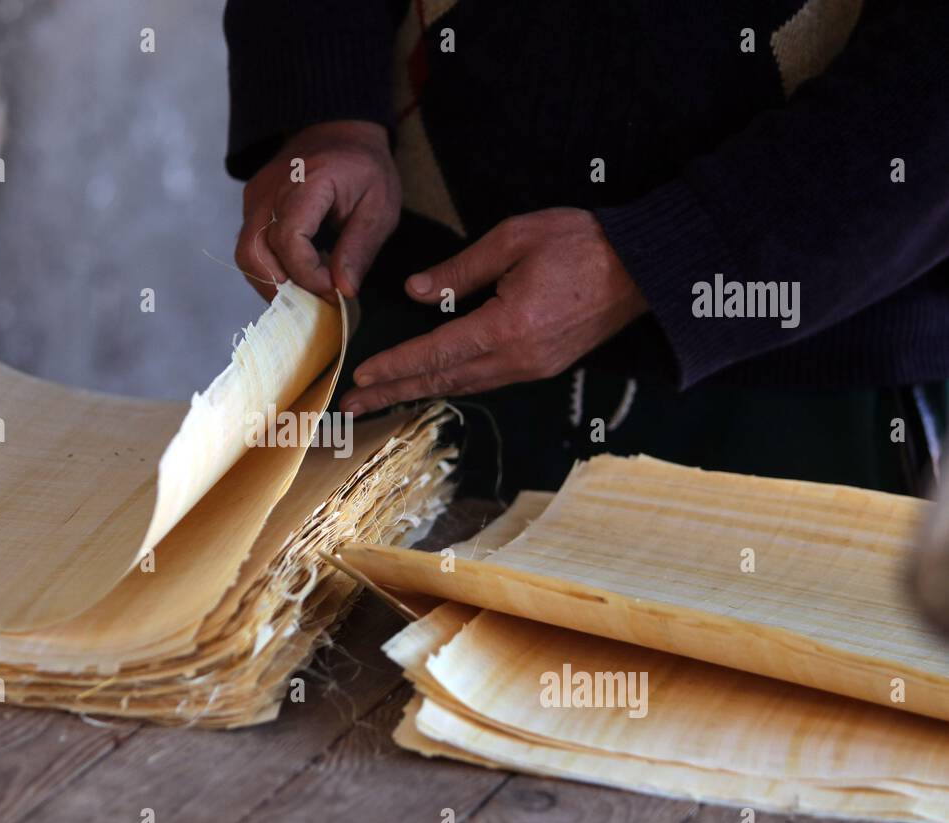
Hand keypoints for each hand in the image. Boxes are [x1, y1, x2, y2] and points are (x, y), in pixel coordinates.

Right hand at [235, 120, 400, 300]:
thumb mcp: (380, 207)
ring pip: (246, 255)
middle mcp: (271, 189)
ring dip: (272, 283)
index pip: (289, 240)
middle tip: (314, 302)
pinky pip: (251, 247)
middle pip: (254, 253)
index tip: (334, 290)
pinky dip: (270, 269)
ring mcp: (256, 197)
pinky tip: (297, 274)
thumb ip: (360, 249)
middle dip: (282, 289)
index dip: (308, 275)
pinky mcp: (252, 206)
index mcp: (306, 183)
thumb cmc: (364, 168)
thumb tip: (343, 290)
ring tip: (306, 293)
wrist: (340, 132)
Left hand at [340, 208, 647, 414]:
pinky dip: (451, 384)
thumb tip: (415, 291)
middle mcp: (518, 359)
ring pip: (464, 385)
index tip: (361, 377)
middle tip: (352, 406)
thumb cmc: (581, 242)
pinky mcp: (543, 366)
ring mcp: (533, 368)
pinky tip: (430, 383)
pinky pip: (486, 381)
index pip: (436, 353)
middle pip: (443, 381)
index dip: (395, 366)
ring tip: (380, 399)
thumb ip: (460, 269)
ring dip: (420, 392)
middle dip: (394, 392)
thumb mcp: (514, 239)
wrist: (646, 266)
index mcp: (508, 327)